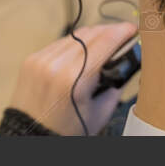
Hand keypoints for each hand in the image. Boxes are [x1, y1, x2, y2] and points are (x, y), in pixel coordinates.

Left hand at [7, 21, 137, 134]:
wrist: (31, 137)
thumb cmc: (67, 130)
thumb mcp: (101, 112)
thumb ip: (117, 83)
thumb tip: (127, 60)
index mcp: (75, 79)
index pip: (104, 42)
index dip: (122, 31)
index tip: (133, 28)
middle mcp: (56, 65)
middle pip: (90, 33)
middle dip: (109, 31)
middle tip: (122, 35)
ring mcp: (41, 60)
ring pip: (74, 35)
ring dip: (91, 36)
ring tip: (103, 44)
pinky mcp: (32, 59)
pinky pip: (59, 43)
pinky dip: (74, 45)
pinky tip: (82, 52)